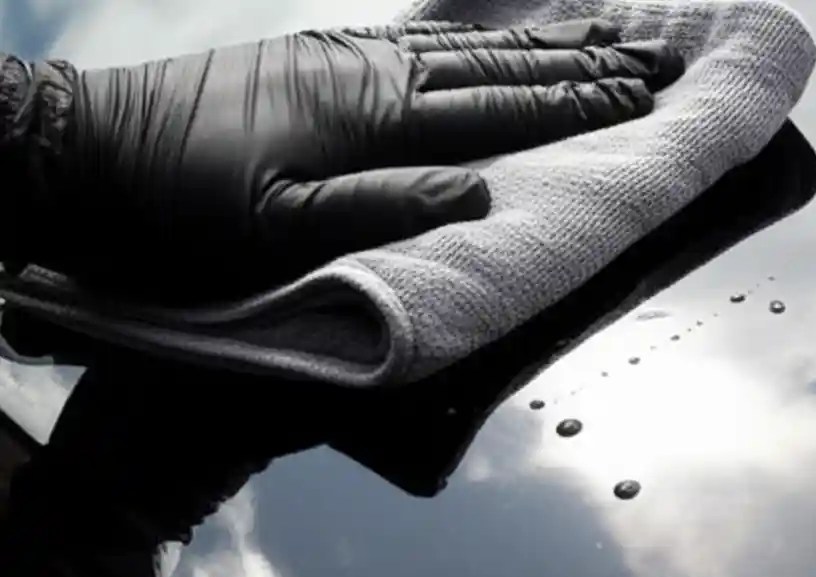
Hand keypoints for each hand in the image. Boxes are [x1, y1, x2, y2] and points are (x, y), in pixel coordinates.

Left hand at [0, 20, 682, 301]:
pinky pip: (421, 41)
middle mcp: (373, 76)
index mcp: (375, 120)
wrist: (88, 148)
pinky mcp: (319, 56)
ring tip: (601, 32)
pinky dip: (476, 38)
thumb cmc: (183, 207)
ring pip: (466, 47)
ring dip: (540, 43)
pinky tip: (495, 40)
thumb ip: (386, 208)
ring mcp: (346, 59)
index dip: (576, 107)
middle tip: (653, 56)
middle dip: (582, 64)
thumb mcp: (281, 229)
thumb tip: (482, 196)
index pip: (501, 112)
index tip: (643, 99)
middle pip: (499, 66)